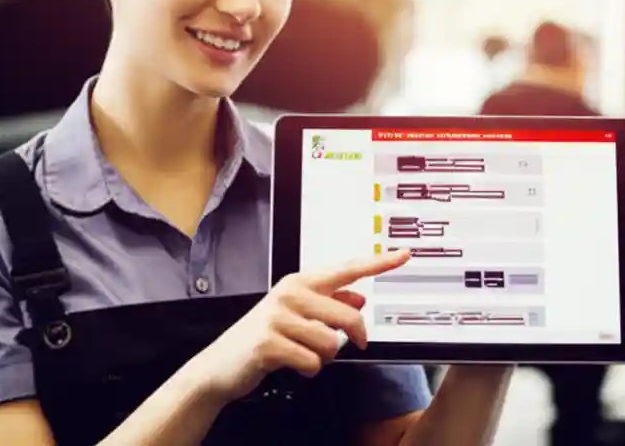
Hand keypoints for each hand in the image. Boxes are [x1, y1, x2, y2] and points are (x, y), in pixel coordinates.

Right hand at [191, 249, 411, 403]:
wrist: (221, 364)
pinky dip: (309, 370)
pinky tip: (292, 365)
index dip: (378, 263)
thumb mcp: (296, 314)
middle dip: (354, 337)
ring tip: (304, 353)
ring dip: (324, 357)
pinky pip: (312, 362)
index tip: (404, 255)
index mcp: (300, 283)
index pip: (347, 269)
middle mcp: (290, 294)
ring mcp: (278, 317)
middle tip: (353, 344)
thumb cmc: (263, 337)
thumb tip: (359, 299)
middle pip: (349, 317)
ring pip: (331, 344)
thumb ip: (328, 304)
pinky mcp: (270, 343)